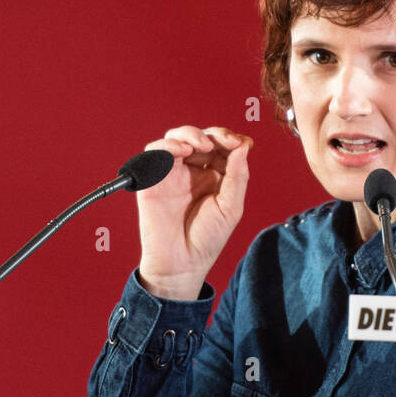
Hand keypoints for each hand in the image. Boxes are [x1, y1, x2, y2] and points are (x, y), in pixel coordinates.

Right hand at [135, 125, 251, 300]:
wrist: (181, 263)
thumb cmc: (207, 239)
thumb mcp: (231, 207)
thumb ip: (237, 175)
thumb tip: (243, 145)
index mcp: (214, 175)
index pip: (222, 146)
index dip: (231, 139)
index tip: (243, 142)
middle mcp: (193, 170)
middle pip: (201, 137)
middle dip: (215, 134)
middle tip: (225, 141)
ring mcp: (172, 173)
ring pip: (177, 137)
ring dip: (191, 134)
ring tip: (203, 146)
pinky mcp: (152, 178)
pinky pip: (154, 151)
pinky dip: (167, 145)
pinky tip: (182, 151)